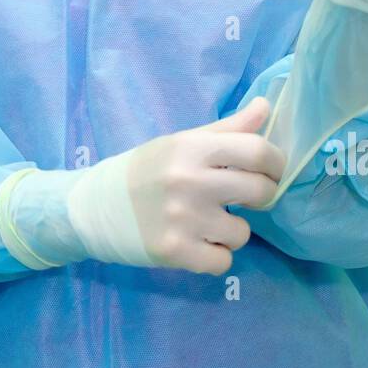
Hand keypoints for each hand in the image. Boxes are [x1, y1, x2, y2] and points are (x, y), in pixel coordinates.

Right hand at [0, 98, 283, 275]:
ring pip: (242, 233)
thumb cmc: (143, 171)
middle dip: (262, 197)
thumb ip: (226, 129)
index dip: (276, 163)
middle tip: (246, 198)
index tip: (271, 171)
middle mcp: (189, 181)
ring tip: (209, 221)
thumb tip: (267, 107)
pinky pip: (223, 261)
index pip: (258, 151)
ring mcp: (182, 219)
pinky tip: (197, 242)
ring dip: (233, 230)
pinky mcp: (174, 252)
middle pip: (260, 192)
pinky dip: (215, 255)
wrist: (92, 209)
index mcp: (191, 148)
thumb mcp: (180, 143)